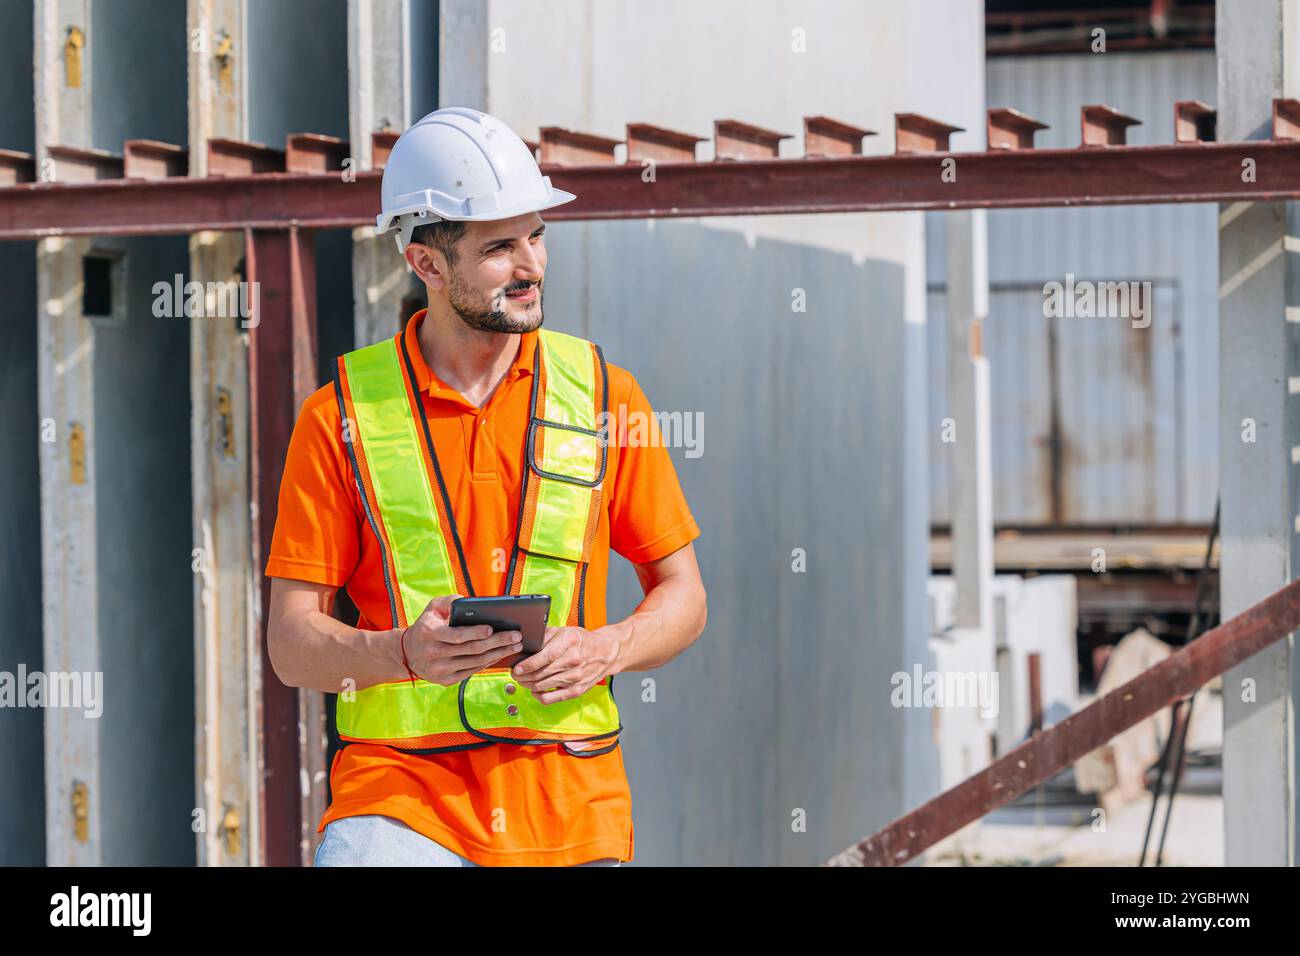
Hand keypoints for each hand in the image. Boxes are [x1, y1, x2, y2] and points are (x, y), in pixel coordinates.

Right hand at [400, 595, 522, 685]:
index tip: (492, 628)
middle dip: (497, 642)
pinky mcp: (447, 680)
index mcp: (429, 634)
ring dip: (498, 654)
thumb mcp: (432, 609)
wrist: (407, 654)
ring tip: (515, 645)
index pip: (456, 636)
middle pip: (471, 650)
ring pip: (475, 662)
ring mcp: (440, 670)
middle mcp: (434, 654)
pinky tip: (502, 655)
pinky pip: (472, 671)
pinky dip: (489, 663)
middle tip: (516, 636)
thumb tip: (469, 601)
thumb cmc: (426, 626)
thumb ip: (449, 601)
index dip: (475, 633)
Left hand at [510, 625, 619, 703]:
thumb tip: (524, 644)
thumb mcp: (564, 631)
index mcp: (570, 642)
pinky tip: (534, 690)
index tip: (517, 668)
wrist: (605, 653)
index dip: (529, 664)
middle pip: (542, 673)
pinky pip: (551, 698)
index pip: (546, 656)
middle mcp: (574, 660)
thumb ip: (545, 636)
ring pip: (543, 686)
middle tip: (515, 674)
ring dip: (528, 685)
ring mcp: (576, 677)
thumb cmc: (582, 641)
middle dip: (523, 676)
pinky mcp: (576, 690)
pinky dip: (538, 696)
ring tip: (522, 680)